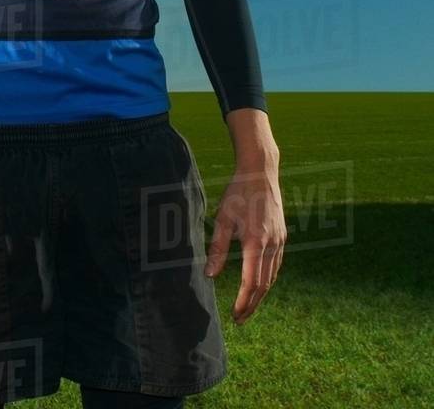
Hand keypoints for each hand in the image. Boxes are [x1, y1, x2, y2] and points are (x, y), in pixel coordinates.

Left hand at [203, 159, 286, 324]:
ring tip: (247, 307)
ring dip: (260, 295)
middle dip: (251, 304)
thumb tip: (209, 275)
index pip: (251, 282)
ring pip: (272, 277)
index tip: (234, 315)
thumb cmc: (238, 193)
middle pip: (264, 285)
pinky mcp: (282, 237)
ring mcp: (280, 241)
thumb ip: (217, 249)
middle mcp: (271, 244)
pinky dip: (268, 280)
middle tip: (240, 320)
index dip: (243, 301)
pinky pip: (276, 265)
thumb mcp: (223, 218)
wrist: (261, 172)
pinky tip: (259, 285)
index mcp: (255, 241)